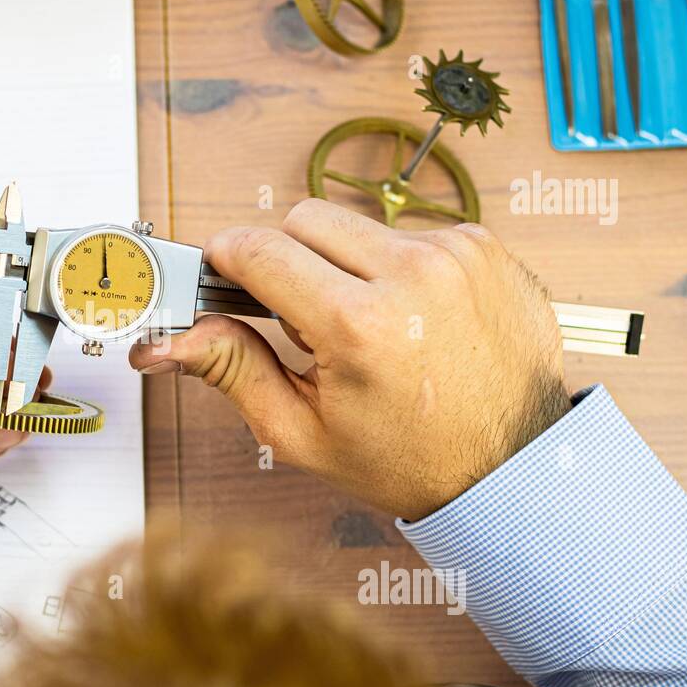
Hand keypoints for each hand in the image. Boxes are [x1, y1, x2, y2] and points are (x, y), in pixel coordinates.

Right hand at [129, 200, 569, 520]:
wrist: (511, 466)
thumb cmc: (410, 459)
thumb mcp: (302, 432)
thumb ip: (233, 371)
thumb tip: (175, 338)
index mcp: (359, 325)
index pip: (260, 249)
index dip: (227, 257)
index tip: (222, 269)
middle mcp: (411, 275)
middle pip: (303, 219)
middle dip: (287, 259)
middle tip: (301, 317)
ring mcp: (455, 254)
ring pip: (356, 223)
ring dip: (344, 263)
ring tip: (365, 324)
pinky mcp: (483, 247)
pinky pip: (408, 232)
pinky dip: (394, 266)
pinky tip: (408, 316)